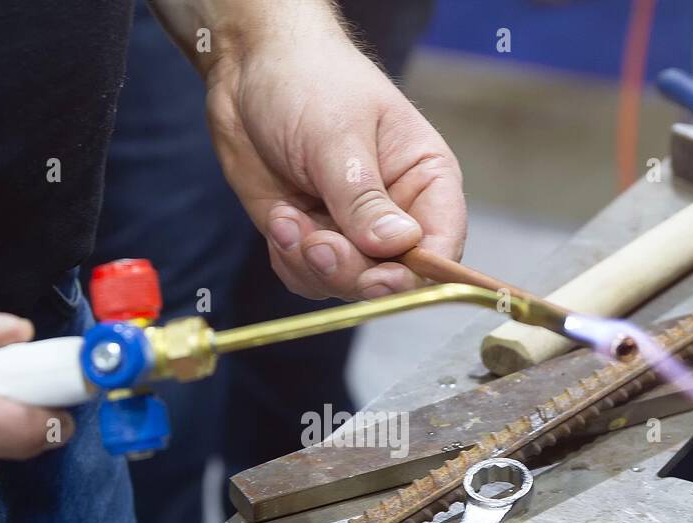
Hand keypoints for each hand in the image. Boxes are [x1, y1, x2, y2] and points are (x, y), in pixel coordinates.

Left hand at [203, 27, 465, 300]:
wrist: (250, 68)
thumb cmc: (309, 79)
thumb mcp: (337, 136)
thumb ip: (364, 197)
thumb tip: (398, 245)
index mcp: (426, 181)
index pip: (442, 246)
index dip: (418, 275)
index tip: (380, 278)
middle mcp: (395, 213)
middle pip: (393, 278)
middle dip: (351, 271)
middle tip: (317, 245)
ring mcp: (352, 230)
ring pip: (347, 284)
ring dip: (312, 264)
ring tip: (287, 218)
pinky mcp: (312, 238)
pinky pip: (308, 278)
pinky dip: (290, 260)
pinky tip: (280, 218)